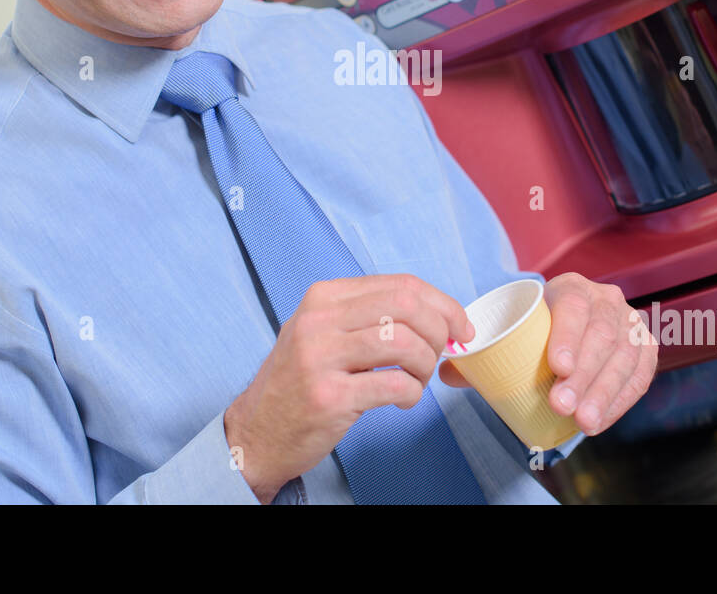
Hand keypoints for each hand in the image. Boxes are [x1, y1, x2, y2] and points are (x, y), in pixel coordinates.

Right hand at [224, 273, 474, 502]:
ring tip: (418, 379)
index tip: (461, 326)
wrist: (256, 431)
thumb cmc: (300, 381)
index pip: (400, 285)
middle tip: (443, 353)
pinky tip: (404, 399)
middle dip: (440, 330)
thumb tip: (437, 315)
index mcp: (323, 297)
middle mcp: (319, 321)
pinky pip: (394, 384)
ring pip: (404, 344)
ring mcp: (320, 358)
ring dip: (426, 364)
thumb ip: (369, 316)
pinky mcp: (328, 397)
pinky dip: (412, 393)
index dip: (442, 304)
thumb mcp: (323, 332)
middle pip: (406, 307)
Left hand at [439, 273, 656, 436]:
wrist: (576, 324)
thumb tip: (447, 373)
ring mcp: (631, 324)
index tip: (557, 368)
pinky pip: (639, 376)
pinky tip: (600, 421)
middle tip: (562, 406)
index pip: (574, 305)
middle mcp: (607, 300)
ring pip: (625, 357)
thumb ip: (481, 352)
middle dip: (584, 374)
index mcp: (572, 287)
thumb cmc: (539, 331)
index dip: (569, 335)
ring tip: (582, 422)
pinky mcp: (645, 350)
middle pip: (602, 336)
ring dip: (604, 392)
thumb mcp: (515, 330)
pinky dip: (620, 401)